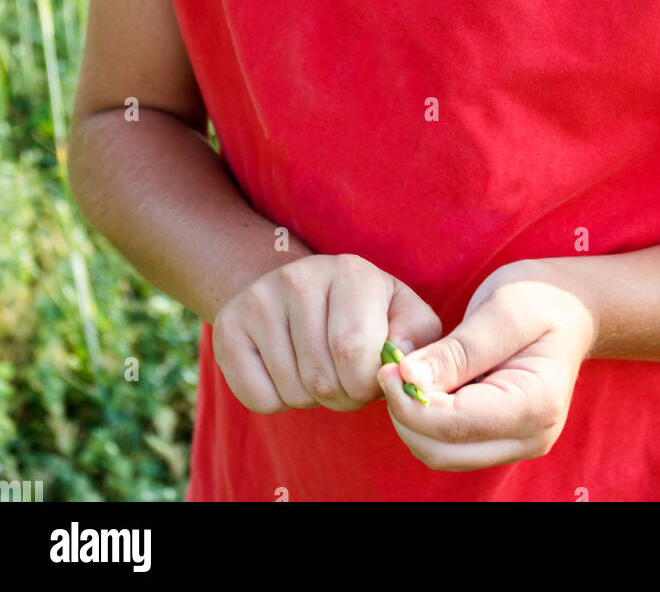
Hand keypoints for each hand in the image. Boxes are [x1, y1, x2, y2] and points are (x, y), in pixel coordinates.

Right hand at [212, 253, 441, 413]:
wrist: (297, 290)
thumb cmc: (363, 312)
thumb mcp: (402, 314)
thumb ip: (417, 339)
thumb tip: (401, 367)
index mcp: (350, 272)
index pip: (354, 353)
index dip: (365, 385)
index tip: (370, 378)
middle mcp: (299, 278)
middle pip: (322, 378)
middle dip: (341, 397)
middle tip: (344, 379)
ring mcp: (257, 300)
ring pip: (291, 391)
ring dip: (311, 398)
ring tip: (317, 368)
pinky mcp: (227, 328)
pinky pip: (258, 398)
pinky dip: (278, 401)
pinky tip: (286, 370)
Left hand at [376, 262, 597, 470]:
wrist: (570, 307)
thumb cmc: (539, 298)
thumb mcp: (500, 309)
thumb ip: (457, 350)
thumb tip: (408, 378)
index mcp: (536, 403)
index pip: (453, 425)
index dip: (409, 402)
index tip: (387, 366)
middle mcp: (531, 437)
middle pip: (442, 451)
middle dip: (406, 415)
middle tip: (391, 369)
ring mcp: (518, 443)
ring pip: (441, 454)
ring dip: (413, 420)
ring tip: (407, 374)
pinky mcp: (502, 439)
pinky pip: (451, 444)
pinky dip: (427, 420)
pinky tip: (427, 383)